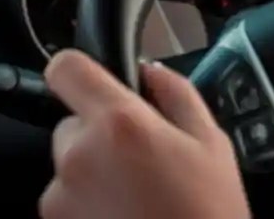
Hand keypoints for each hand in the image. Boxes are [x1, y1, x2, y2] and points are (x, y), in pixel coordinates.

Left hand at [39, 50, 249, 218]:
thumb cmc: (208, 214)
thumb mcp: (212, 143)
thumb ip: (177, 94)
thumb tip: (152, 71)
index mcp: (120, 124)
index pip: (66, 69)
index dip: (77, 69)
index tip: (89, 79)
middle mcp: (80, 156)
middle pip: (71, 123)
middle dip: (100, 134)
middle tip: (142, 158)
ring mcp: (61, 197)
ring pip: (70, 165)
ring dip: (93, 172)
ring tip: (138, 195)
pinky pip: (66, 201)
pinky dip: (89, 204)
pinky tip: (126, 214)